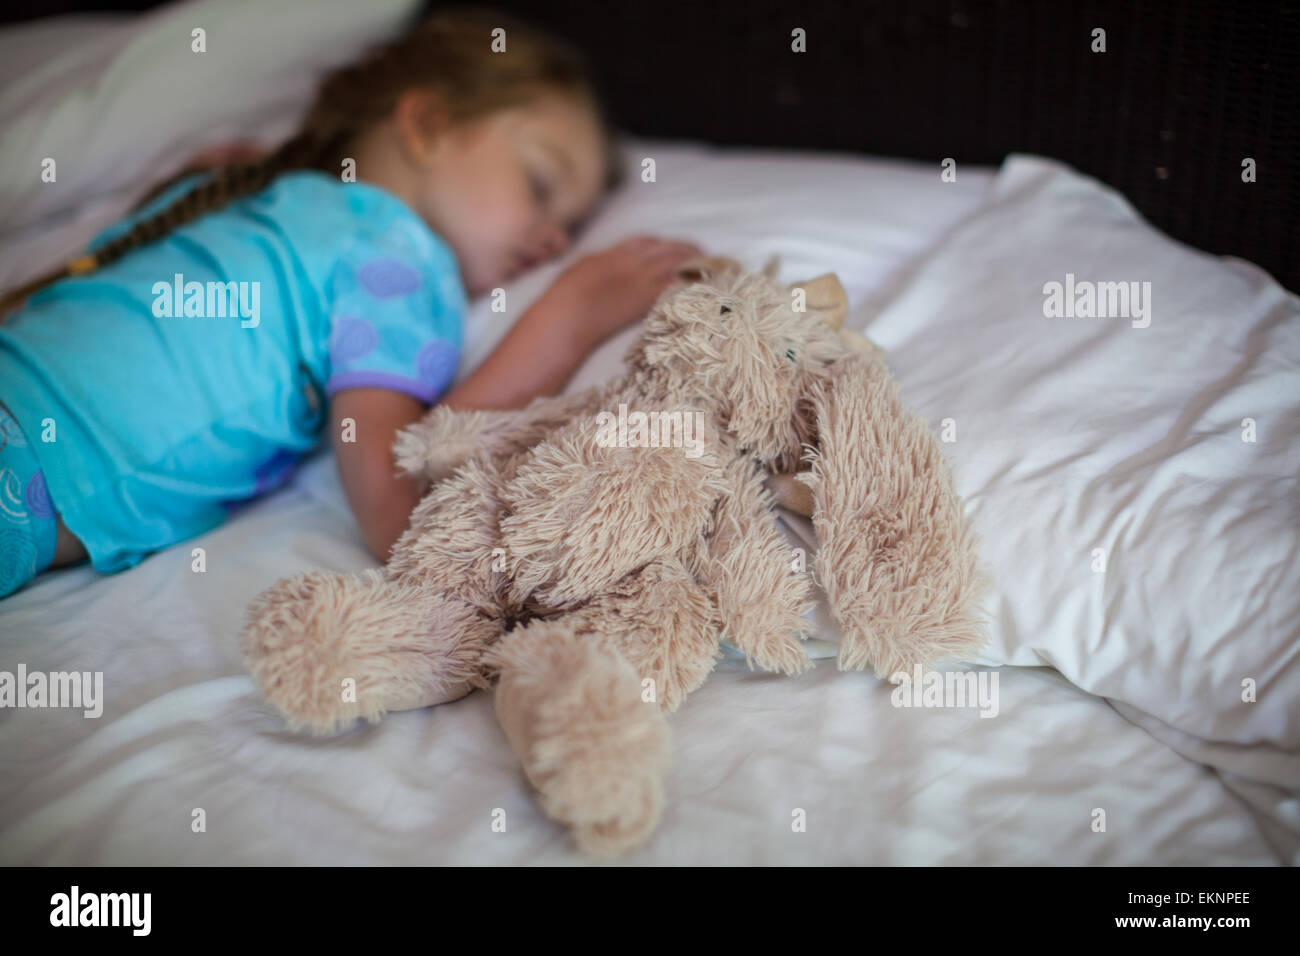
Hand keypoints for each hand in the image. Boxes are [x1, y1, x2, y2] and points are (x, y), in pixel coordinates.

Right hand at [543, 237, 703, 348]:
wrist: (569, 315)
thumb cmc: (566, 293)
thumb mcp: (584, 266)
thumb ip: (603, 261)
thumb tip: (610, 261)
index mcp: (617, 252)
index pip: (647, 241)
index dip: (664, 242)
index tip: (674, 244)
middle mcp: (633, 263)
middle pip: (668, 251)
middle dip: (687, 250)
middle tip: (703, 253)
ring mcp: (640, 282)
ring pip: (675, 267)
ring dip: (694, 265)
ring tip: (708, 267)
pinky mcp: (644, 302)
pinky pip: (673, 289)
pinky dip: (688, 285)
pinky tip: (700, 287)